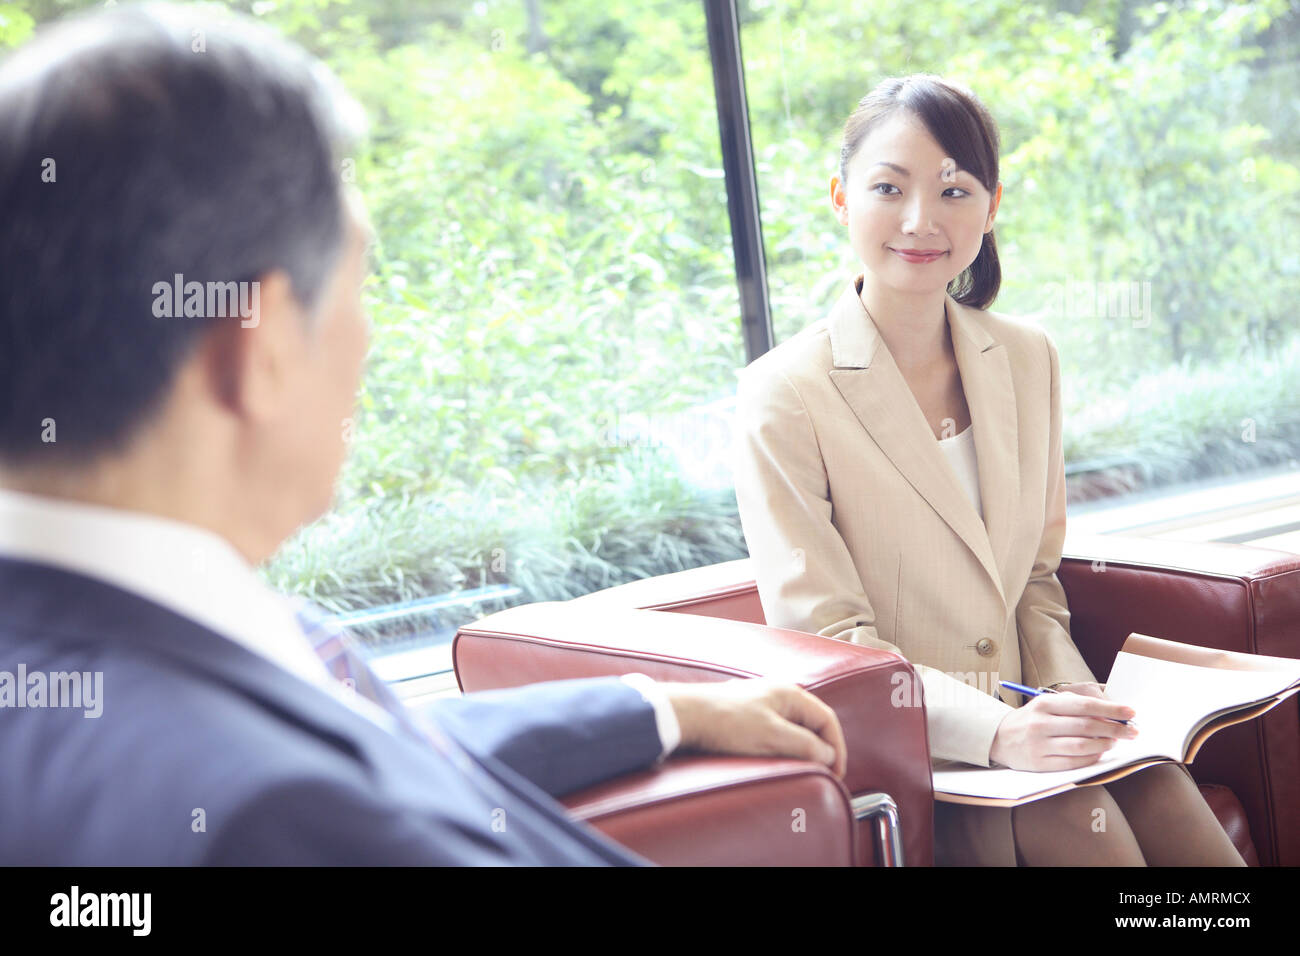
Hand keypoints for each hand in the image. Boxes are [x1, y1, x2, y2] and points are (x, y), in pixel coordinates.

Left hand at [660, 678, 847, 777]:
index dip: (836, 748)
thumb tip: (827, 755)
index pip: (827, 719)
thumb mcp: (773, 737)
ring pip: (793, 729)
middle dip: (820, 749)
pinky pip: (775, 732)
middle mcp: (777, 694)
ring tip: (800, 770)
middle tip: (822, 774)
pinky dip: (783, 747)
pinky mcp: (745, 716)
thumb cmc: (727, 722)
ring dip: (801, 750)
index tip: (836, 772)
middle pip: (812, 724)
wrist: (685, 715)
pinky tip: (775, 759)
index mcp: (790, 694)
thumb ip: (805, 746)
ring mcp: (761, 704)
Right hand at [989, 683, 1136, 770]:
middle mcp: (1041, 724)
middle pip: (1087, 726)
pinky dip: (1091, 758)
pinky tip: (1100, 753)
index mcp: (1045, 704)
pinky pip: (1073, 762)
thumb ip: (1074, 706)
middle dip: (1115, 729)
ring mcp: (1040, 745)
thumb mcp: (1047, 705)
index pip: (1084, 705)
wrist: (999, 738)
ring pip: (1082, 746)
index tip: (1131, 712)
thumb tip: (1108, 714)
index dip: (1111, 709)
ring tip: (1115, 742)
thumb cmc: (1031, 720)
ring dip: (1105, 744)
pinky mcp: (1040, 764)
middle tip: (1132, 731)